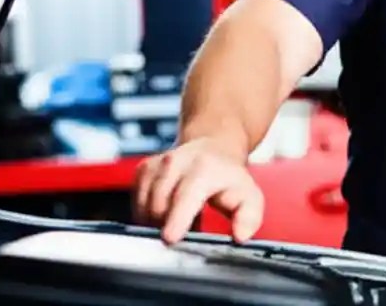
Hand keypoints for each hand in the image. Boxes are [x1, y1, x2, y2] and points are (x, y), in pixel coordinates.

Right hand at [132, 137, 264, 244]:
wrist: (214, 147)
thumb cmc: (228, 177)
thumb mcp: (249, 196)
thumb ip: (249, 217)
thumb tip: (241, 235)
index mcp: (204, 168)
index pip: (186, 196)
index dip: (177, 218)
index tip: (170, 238)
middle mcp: (177, 161)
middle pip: (160, 206)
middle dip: (168, 226)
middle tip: (184, 231)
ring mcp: (157, 163)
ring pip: (144, 207)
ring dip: (157, 222)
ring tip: (178, 218)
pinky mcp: (143, 169)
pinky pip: (136, 202)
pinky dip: (148, 213)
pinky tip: (165, 210)